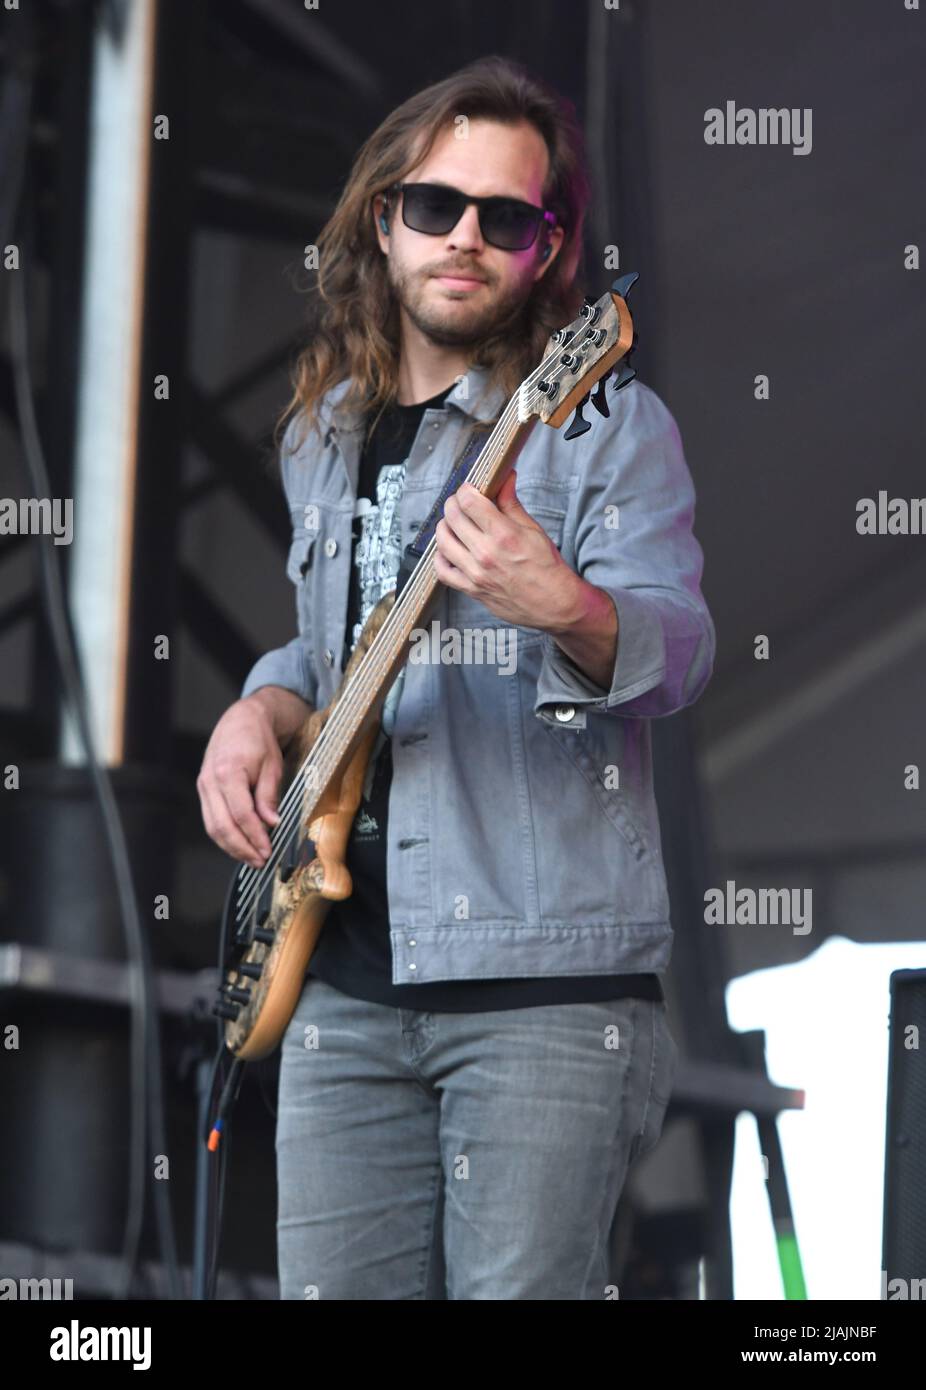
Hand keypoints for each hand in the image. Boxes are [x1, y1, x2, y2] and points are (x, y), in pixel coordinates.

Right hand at [197, 693, 289, 867]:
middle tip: (261, 862)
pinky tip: (241, 844)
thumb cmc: (259, 741)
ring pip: (212, 827)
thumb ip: (269, 796)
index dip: (255, 837)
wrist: (240, 721)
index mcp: (228, 772)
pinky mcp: (203, 790)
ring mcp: (203, 786)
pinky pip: (211, 819)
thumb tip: (272, 824)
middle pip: (222, 826)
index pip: (241, 814)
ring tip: (252, 859)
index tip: (268, 851)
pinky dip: (225, 836)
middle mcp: (210, 781)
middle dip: (242, 848)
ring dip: (232, 847)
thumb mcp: (272, 766)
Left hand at [433, 470, 583, 630]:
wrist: (554, 604)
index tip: (469, 489)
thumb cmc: (547, 567)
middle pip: (452, 518)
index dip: (465, 490)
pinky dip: (440, 557)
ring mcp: (476, 573)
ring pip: (443, 542)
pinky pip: (443, 572)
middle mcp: (486, 553)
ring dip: (444, 527)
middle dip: (453, 504)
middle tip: (460, 503)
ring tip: (452, 523)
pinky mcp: (471, 590)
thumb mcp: (533, 530)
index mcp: (504, 535)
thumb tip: (505, 478)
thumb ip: (512, 504)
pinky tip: (448, 550)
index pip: (469, 502)